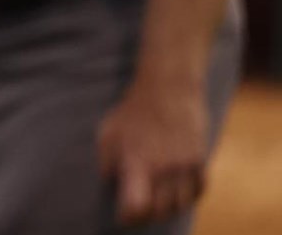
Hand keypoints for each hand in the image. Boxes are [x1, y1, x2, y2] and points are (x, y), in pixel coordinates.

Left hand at [97, 77, 209, 225]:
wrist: (169, 89)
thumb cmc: (133, 111)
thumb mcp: (107, 133)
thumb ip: (106, 162)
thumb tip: (108, 183)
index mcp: (139, 163)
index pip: (137, 206)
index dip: (129, 217)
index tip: (123, 217)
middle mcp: (165, 169)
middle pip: (160, 210)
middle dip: (146, 216)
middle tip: (135, 214)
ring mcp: (186, 166)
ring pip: (180, 204)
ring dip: (166, 210)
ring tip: (153, 205)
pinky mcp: (201, 161)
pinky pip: (197, 191)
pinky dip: (186, 199)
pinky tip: (175, 196)